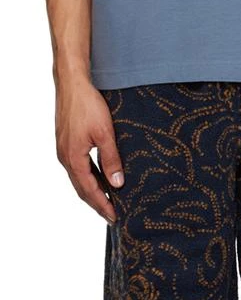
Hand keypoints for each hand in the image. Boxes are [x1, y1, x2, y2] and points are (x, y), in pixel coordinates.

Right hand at [55, 74, 124, 224]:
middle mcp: (65, 157)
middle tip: (112, 214)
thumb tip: (117, 184)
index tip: (115, 217)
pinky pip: (77, 165)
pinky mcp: (66, 141)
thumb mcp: (104, 132)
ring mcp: (64, 149)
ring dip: (93, 189)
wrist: (72, 83)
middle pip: (82, 188)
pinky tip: (98, 175)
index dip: (103, 205)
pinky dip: (88, 175)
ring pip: (79, 177)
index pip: (89, 191)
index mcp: (73, 159)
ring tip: (108, 199)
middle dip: (97, 202)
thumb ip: (111, 159)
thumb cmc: (88, 104)